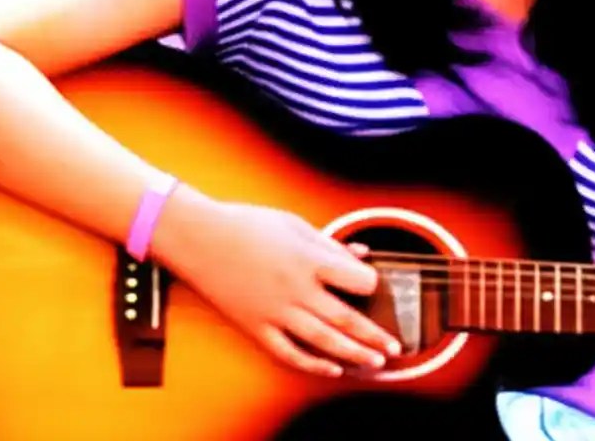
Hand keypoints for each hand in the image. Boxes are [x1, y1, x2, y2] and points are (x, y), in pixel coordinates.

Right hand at [152, 190, 401, 376]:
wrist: (198, 238)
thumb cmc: (247, 225)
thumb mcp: (295, 224)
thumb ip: (330, 243)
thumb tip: (360, 253)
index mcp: (309, 260)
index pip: (358, 281)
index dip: (372, 285)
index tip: (375, 287)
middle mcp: (296, 290)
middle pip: (347, 319)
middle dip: (375, 335)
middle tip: (395, 346)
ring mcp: (276, 312)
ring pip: (323, 341)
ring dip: (354, 355)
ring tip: (375, 363)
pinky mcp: (256, 326)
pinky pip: (289, 352)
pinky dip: (313, 364)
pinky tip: (332, 369)